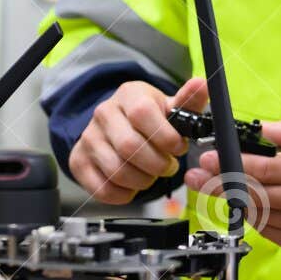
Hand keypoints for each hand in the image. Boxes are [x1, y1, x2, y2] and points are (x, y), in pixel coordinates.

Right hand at [69, 77, 206, 203]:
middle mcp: (104, 113)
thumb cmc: (148, 117)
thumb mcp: (169, 106)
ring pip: (117, 171)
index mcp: (128, 95)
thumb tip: (202, 85)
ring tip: (151, 174)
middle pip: (130, 147)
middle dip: (158, 164)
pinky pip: (102, 189)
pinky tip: (133, 184)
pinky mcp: (79, 161)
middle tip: (168, 166)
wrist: (118, 123)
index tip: (178, 147)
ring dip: (143, 181)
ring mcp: (88, 138)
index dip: (166, 138)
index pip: (143, 114)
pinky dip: (124, 194)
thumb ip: (188, 102)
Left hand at [185, 120, 280, 268]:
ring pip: (255, 215)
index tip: (208, 159)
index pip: (259, 168)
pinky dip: (255, 218)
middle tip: (197, 177)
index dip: (228, 164)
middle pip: (250, 193)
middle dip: (218, 184)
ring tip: (214, 189)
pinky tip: (246, 206)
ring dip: (232, 202)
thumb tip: (259, 126)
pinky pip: (268, 232)